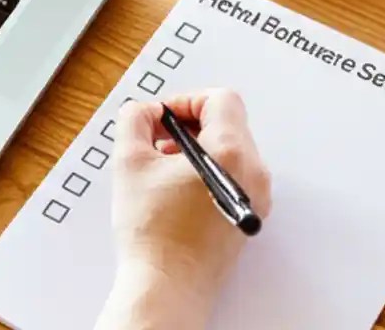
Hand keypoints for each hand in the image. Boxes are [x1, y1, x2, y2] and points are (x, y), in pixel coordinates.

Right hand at [96, 90, 271, 329]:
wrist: (167, 285)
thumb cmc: (154, 235)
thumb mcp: (129, 162)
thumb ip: (134, 120)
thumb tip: (144, 112)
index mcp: (231, 153)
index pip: (220, 100)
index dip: (186, 99)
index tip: (163, 114)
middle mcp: (252, 173)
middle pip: (227, 123)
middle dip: (189, 124)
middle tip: (157, 137)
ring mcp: (256, 196)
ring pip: (231, 150)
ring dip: (197, 147)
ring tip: (162, 165)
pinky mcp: (248, 215)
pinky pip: (234, 175)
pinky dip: (207, 170)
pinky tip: (176, 187)